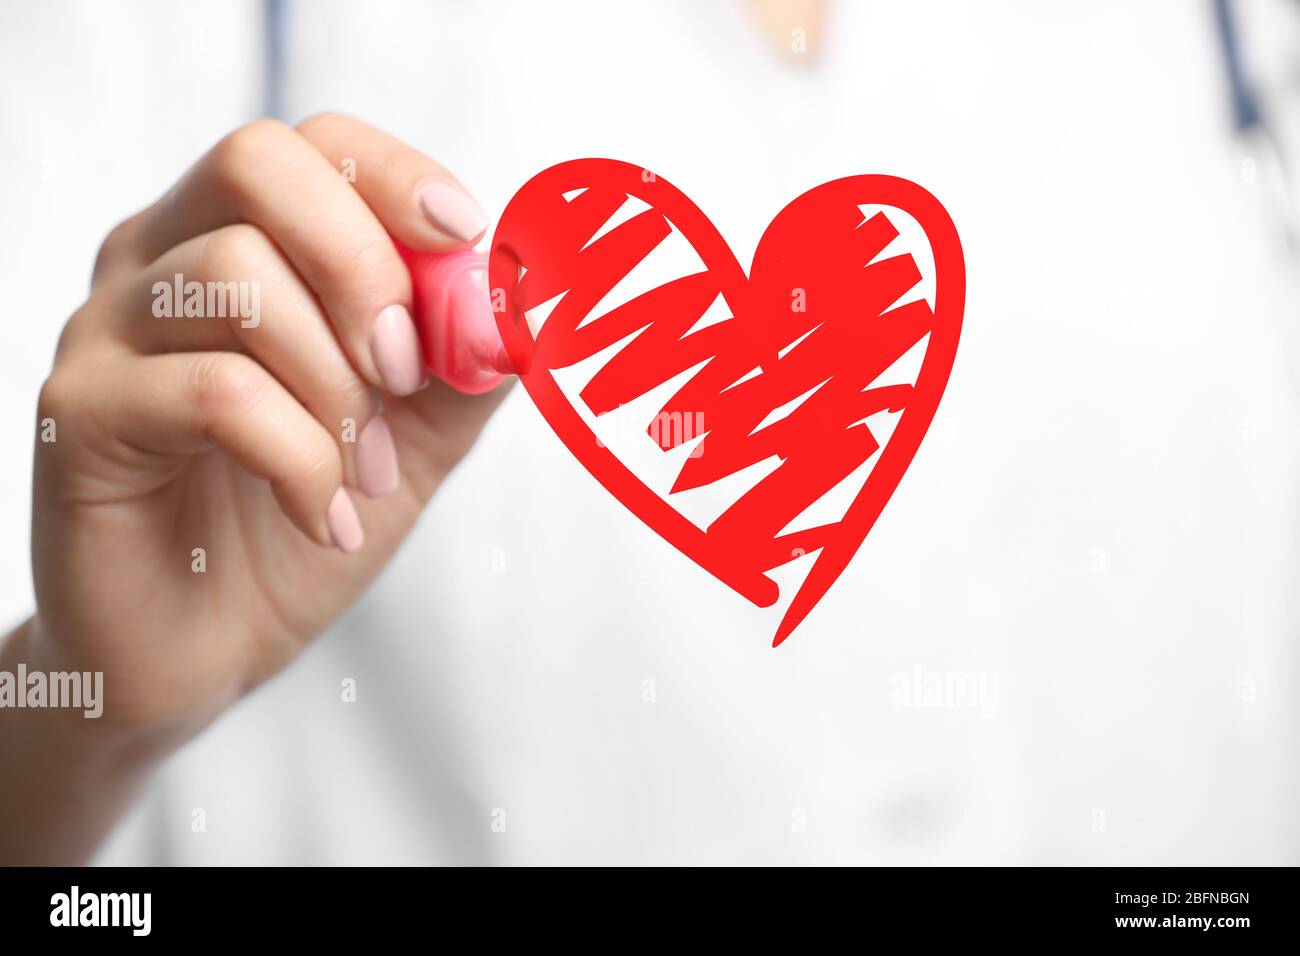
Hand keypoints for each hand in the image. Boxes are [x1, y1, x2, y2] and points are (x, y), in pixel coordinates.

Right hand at [29, 114, 507, 734]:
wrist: (206, 646)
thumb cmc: (301, 517)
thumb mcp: (415, 433)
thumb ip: (466, 360)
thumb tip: (527, 296)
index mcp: (237, 243)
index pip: (313, 145)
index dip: (399, 177)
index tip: (466, 240)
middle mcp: (158, 262)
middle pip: (257, 164)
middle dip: (363, 266)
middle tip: (399, 372)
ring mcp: (107, 331)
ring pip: (236, 278)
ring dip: (335, 387)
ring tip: (360, 473)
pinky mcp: (80, 413)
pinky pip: (214, 391)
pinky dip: (299, 460)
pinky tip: (320, 515)